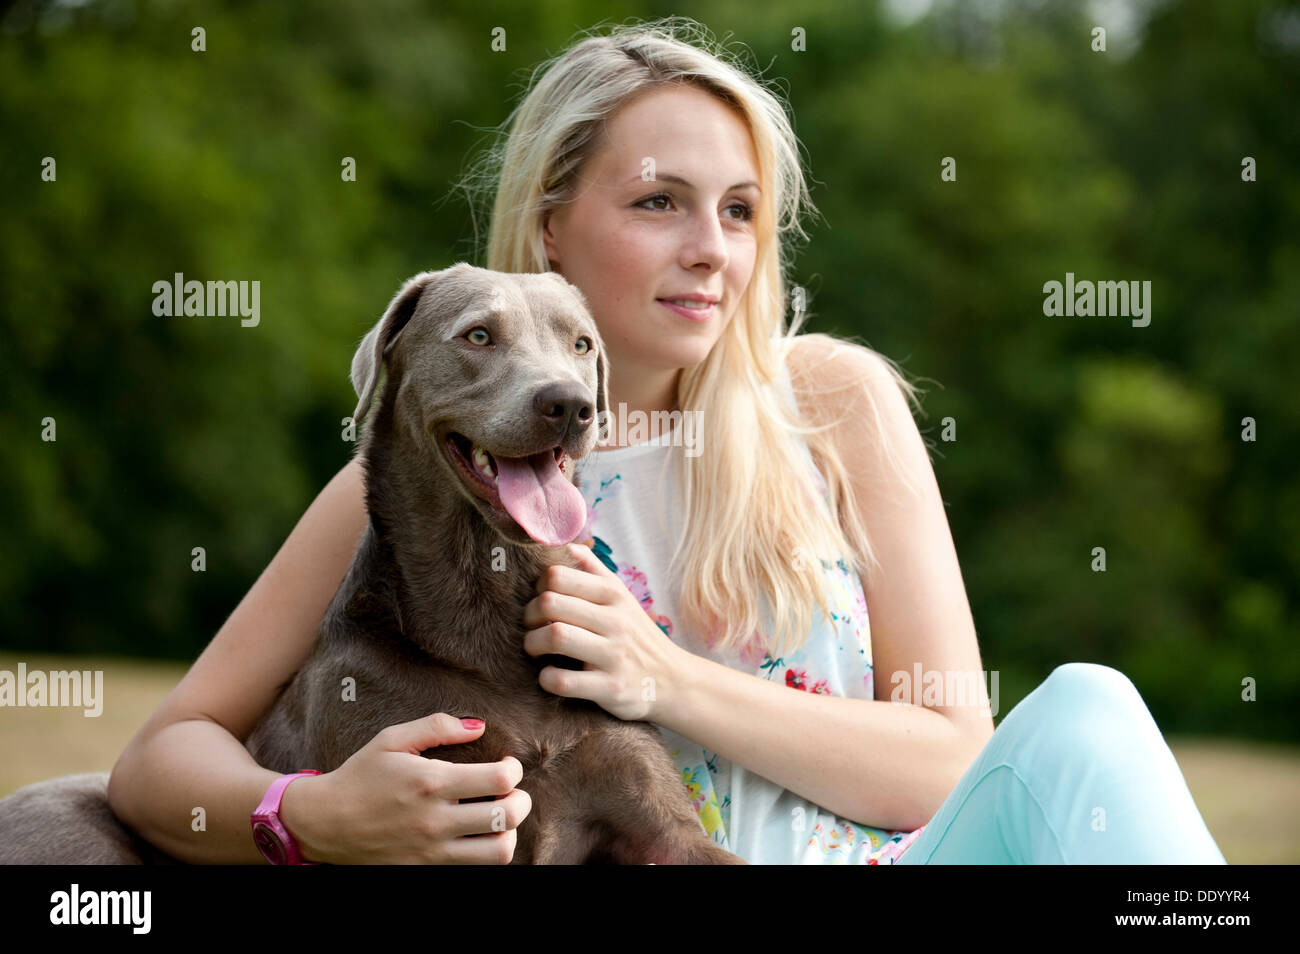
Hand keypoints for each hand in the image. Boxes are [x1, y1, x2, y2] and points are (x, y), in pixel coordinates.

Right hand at [279, 713, 531, 863]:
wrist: (324, 824)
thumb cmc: (360, 776)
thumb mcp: (392, 740)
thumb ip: (437, 726)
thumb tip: (479, 726)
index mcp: (431, 782)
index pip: (499, 779)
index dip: (514, 769)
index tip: (507, 765)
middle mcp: (435, 820)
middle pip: (507, 815)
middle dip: (522, 800)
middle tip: (513, 793)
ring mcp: (431, 851)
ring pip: (498, 852)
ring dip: (509, 833)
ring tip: (499, 819)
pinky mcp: (425, 870)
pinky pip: (473, 869)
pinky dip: (484, 853)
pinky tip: (477, 837)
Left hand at [521, 542, 686, 721]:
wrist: (672, 680)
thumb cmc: (636, 636)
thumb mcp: (623, 598)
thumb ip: (595, 571)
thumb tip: (567, 545)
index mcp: (613, 594)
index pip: (558, 575)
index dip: (538, 588)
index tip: (541, 602)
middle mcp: (615, 621)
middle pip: (550, 603)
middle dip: (529, 615)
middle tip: (532, 626)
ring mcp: (613, 655)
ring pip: (555, 637)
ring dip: (532, 644)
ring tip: (536, 649)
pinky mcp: (611, 688)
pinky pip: (564, 681)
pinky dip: (547, 678)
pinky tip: (551, 675)